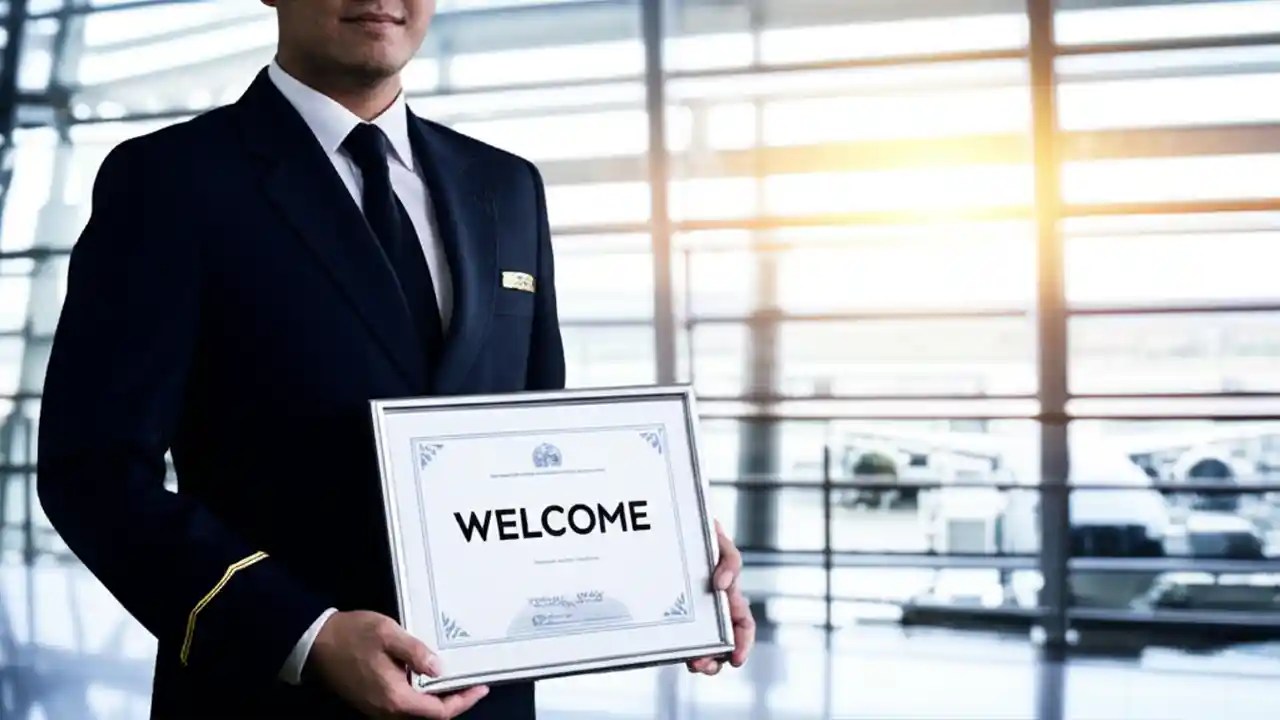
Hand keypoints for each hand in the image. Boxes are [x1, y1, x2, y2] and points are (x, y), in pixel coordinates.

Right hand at [308, 610, 488, 717]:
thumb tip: (441, 669)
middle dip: (454, 703)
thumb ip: (416, 653)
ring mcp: (377, 709)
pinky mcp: (372, 703)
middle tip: (473, 684)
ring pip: (416, 714)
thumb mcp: (388, 634)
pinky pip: (404, 707)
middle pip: (429, 716)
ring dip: (438, 702)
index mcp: (394, 698)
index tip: (481, 687)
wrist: (315, 642)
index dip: (463, 701)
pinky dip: (422, 698)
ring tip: (457, 681)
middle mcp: (387, 711)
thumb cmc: (354, 635)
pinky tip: (430, 680)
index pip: (438, 711)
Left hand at [687, 520, 754, 675]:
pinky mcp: (671, 616)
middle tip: (703, 664)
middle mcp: (713, 610)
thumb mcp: (720, 542)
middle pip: (722, 646)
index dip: (744, 643)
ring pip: (702, 648)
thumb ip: (729, 560)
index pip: (743, 624)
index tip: (737, 657)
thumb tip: (723, 584)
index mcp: (728, 595)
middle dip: (716, 661)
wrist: (673, 530)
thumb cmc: (701, 536)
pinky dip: (679, 650)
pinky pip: (679, 639)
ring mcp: (693, 615)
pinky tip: (673, 652)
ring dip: (701, 661)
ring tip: (693, 663)